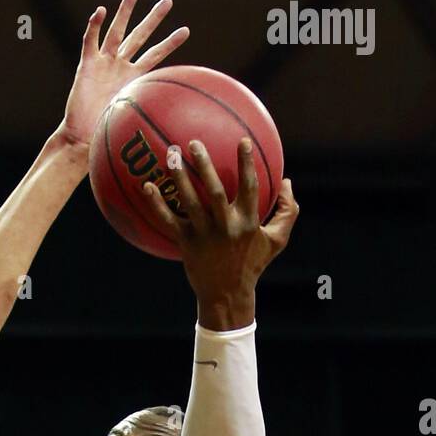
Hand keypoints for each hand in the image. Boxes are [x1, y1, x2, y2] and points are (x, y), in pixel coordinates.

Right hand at [59, 0, 189, 148]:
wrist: (82, 137)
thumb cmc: (106, 132)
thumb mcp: (133, 120)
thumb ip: (149, 111)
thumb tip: (176, 126)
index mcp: (133, 77)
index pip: (155, 55)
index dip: (169, 44)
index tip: (186, 30)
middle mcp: (119, 65)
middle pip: (139, 36)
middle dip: (153, 19)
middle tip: (168, 1)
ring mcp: (103, 63)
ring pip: (116, 32)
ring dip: (124, 12)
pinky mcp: (86, 65)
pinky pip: (90, 42)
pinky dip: (94, 27)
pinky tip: (99, 11)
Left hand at [144, 140, 298, 329]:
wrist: (227, 295)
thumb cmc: (252, 264)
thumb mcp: (276, 241)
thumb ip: (287, 211)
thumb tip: (287, 182)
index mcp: (248, 222)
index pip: (249, 187)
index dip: (246, 164)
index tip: (243, 140)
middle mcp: (226, 227)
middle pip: (215, 191)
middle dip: (205, 165)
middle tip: (194, 143)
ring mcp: (205, 235)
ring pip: (190, 202)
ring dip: (180, 177)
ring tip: (170, 154)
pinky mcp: (187, 244)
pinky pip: (169, 221)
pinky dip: (157, 204)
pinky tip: (147, 186)